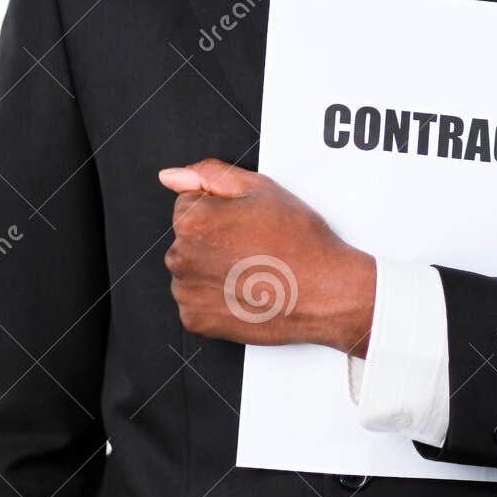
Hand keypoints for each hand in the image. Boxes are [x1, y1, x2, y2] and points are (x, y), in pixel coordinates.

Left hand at [159, 158, 375, 355]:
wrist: (325, 293)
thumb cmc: (299, 241)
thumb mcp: (261, 188)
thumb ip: (210, 175)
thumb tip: (171, 176)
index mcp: (192, 220)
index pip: (188, 204)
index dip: (221, 210)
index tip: (246, 223)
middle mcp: (180, 257)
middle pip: (187, 239)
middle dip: (213, 240)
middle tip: (254, 247)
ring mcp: (186, 293)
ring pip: (191, 271)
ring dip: (212, 270)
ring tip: (253, 272)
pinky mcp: (196, 321)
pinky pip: (196, 302)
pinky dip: (215, 299)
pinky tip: (245, 293)